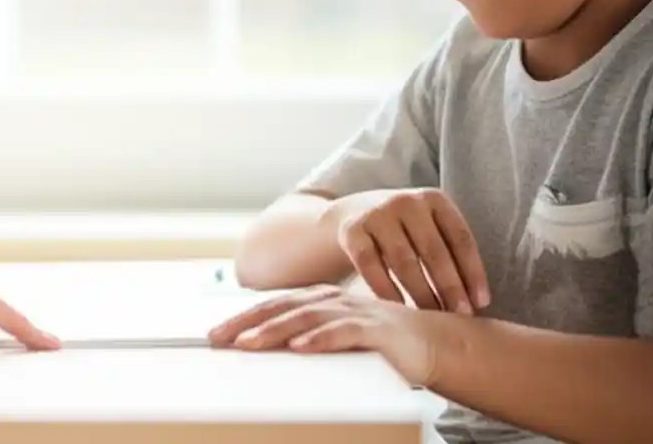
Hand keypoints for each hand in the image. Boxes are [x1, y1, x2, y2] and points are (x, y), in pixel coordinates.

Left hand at [208, 284, 450, 386]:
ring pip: (306, 318)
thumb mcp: (338, 340)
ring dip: (274, 330)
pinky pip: (344, 332)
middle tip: (217, 338)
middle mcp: (333, 301)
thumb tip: (267, 352)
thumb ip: (308, 340)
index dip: (242, 318)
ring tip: (248, 344)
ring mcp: (355, 313)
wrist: (438, 345)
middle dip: (246, 323)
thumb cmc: (383, 346)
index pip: (274, 306)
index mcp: (321, 301)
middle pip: (281, 308)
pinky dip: (320, 338)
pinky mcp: (377, 330)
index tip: (214, 334)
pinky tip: (300, 346)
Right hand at [327, 188, 489, 313]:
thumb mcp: (428, 227)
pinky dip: (386, 291)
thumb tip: (478, 300)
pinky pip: (371, 266)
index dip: (473, 272)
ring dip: (421, 293)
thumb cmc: (403, 230)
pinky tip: (399, 309)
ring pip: (404, 261)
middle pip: (433, 250)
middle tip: (460, 315)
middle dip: (449, 287)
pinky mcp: (351, 231)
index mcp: (433, 199)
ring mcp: (376, 214)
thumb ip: (450, 251)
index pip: (460, 238)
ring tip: (432, 316)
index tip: (481, 302)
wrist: (352, 215)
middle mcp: (405, 201)